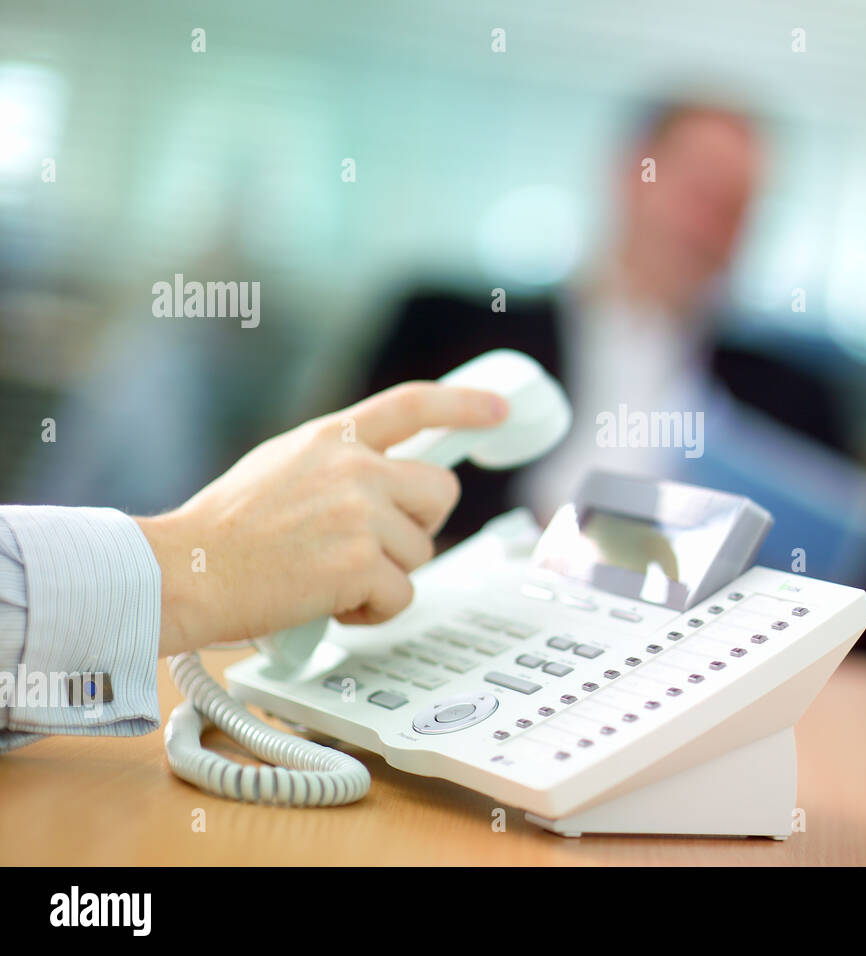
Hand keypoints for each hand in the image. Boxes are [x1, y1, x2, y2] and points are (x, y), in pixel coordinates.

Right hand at [135, 382, 508, 655]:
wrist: (187, 571)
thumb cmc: (224, 532)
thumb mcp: (283, 466)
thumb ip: (338, 463)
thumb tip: (386, 475)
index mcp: (334, 438)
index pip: (413, 405)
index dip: (462, 405)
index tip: (497, 410)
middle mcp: (355, 468)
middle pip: (439, 493)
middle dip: (418, 526)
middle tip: (375, 546)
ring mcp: (361, 514)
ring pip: (420, 552)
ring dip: (385, 575)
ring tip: (328, 576)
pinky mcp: (362, 563)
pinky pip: (401, 595)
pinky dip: (372, 610)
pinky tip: (330, 602)